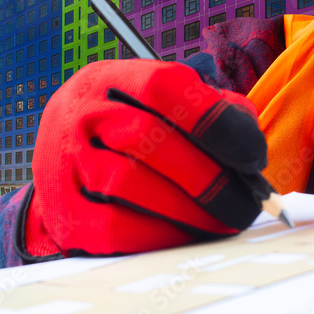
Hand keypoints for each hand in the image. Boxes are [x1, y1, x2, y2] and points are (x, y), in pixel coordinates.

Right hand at [23, 60, 267, 258]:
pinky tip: (186, 234)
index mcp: (106, 79)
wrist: (60, 173)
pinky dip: (160, 234)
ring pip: (129, 182)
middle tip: (246, 201)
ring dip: (188, 208)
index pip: (161, 85)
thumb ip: (202, 109)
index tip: (252, 153)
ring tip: (222, 221)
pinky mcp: (64, 212)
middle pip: (146, 137)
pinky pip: (116, 225)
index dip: (212, 118)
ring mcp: (64, 162)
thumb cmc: (120, 137)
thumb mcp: (151, 107)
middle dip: (208, 175)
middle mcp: (77, 114)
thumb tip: (247, 134)